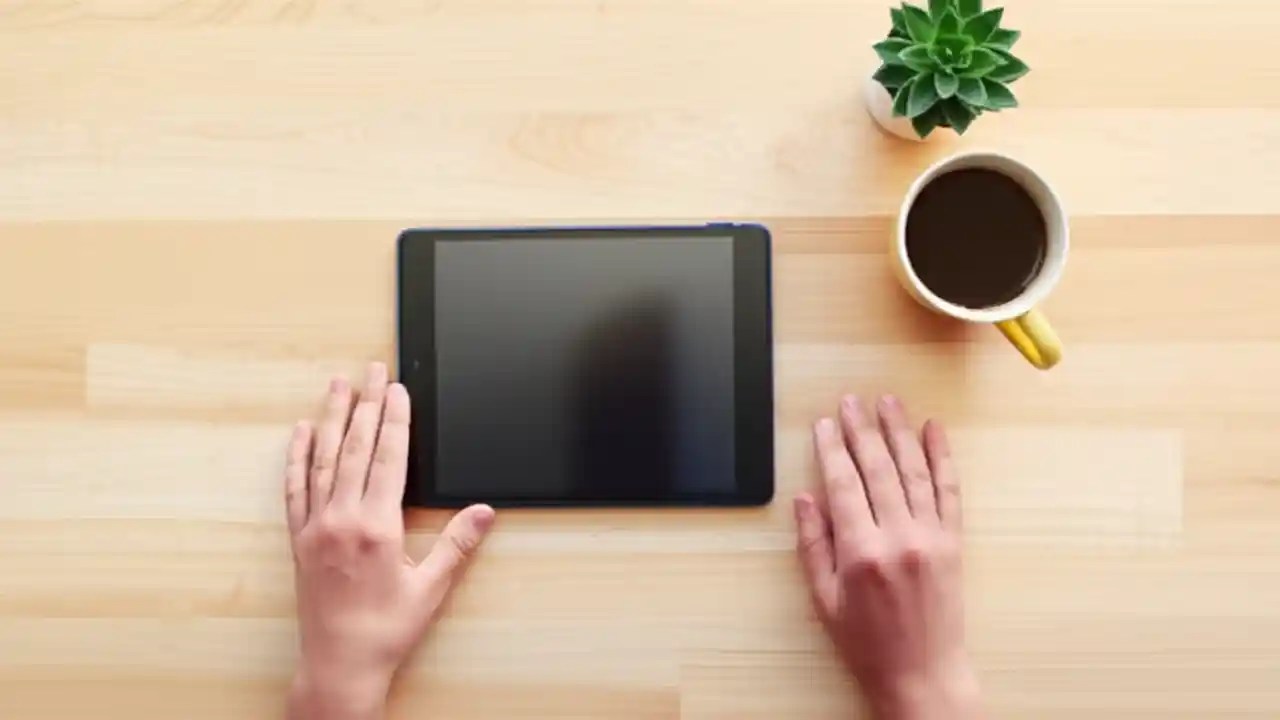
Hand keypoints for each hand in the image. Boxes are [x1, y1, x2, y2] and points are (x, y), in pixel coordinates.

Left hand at [284, 363, 495, 719]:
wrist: (339, 664)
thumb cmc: (385, 631)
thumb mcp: (431, 588)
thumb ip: (458, 546)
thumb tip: (485, 511)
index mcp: (378, 528)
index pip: (388, 458)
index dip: (394, 419)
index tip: (396, 389)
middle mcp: (342, 520)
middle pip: (355, 448)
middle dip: (365, 404)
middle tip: (370, 370)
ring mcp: (316, 527)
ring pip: (323, 460)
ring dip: (331, 419)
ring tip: (337, 385)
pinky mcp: (299, 539)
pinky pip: (295, 489)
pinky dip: (297, 458)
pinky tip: (300, 433)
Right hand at [794, 395, 980, 719]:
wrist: (923, 676)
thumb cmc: (869, 644)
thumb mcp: (825, 599)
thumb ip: (813, 546)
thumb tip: (806, 499)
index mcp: (861, 552)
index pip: (843, 484)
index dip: (831, 449)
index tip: (824, 424)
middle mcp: (899, 538)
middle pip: (878, 469)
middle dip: (861, 430)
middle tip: (850, 402)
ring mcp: (931, 538)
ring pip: (914, 471)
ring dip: (899, 432)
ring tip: (888, 403)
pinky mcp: (954, 543)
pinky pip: (949, 491)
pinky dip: (942, 457)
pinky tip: (934, 431)